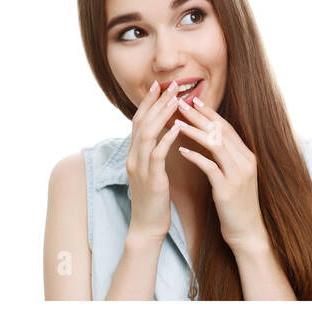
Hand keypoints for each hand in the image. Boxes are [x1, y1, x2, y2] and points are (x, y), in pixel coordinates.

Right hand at [124, 80, 184, 242]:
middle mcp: (133, 157)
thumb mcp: (151, 170)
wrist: (147, 226)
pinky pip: (157, 154)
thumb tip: (163, 130)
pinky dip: (167, 138)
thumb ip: (153, 150)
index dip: (148, 102)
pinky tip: (178, 127)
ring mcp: (139, 168)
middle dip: (156, 101)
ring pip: (148, 134)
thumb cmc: (154, 198)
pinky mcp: (151, 179)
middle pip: (142, 121)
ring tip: (176, 100)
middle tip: (171, 84)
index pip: (139, 121)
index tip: (160, 85)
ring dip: (162, 114)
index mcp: (134, 154)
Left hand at [174, 95, 267, 252]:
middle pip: (220, 131)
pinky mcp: (227, 189)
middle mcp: (245, 161)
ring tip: (177, 123)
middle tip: (181, 103)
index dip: (209, 113)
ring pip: (215, 144)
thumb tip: (210, 137)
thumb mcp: (235, 175)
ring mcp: (238, 174)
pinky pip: (209, 167)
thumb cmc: (236, 204)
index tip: (193, 100)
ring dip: (194, 131)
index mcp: (246, 155)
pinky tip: (181, 150)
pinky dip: (195, 156)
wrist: (247, 231)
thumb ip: (226, 156)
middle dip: (199, 116)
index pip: (226, 127)